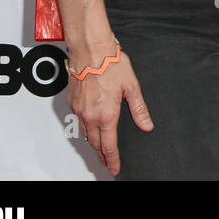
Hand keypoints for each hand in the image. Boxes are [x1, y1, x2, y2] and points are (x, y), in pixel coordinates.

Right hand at [67, 46, 151, 176]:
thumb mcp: (132, 87)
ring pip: (85, 134)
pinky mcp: (72, 102)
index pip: (109, 145)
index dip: (112, 159)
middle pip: (95, 143)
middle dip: (102, 155)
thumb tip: (146, 125)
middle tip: (107, 163)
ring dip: (93, 143)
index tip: (114, 168)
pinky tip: (90, 127)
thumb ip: (139, 109)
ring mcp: (79, 110)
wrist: (91, 50)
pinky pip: (78, 121)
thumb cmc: (111, 64)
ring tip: (99, 150)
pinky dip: (85, 128)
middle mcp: (90, 115)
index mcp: (106, 114)